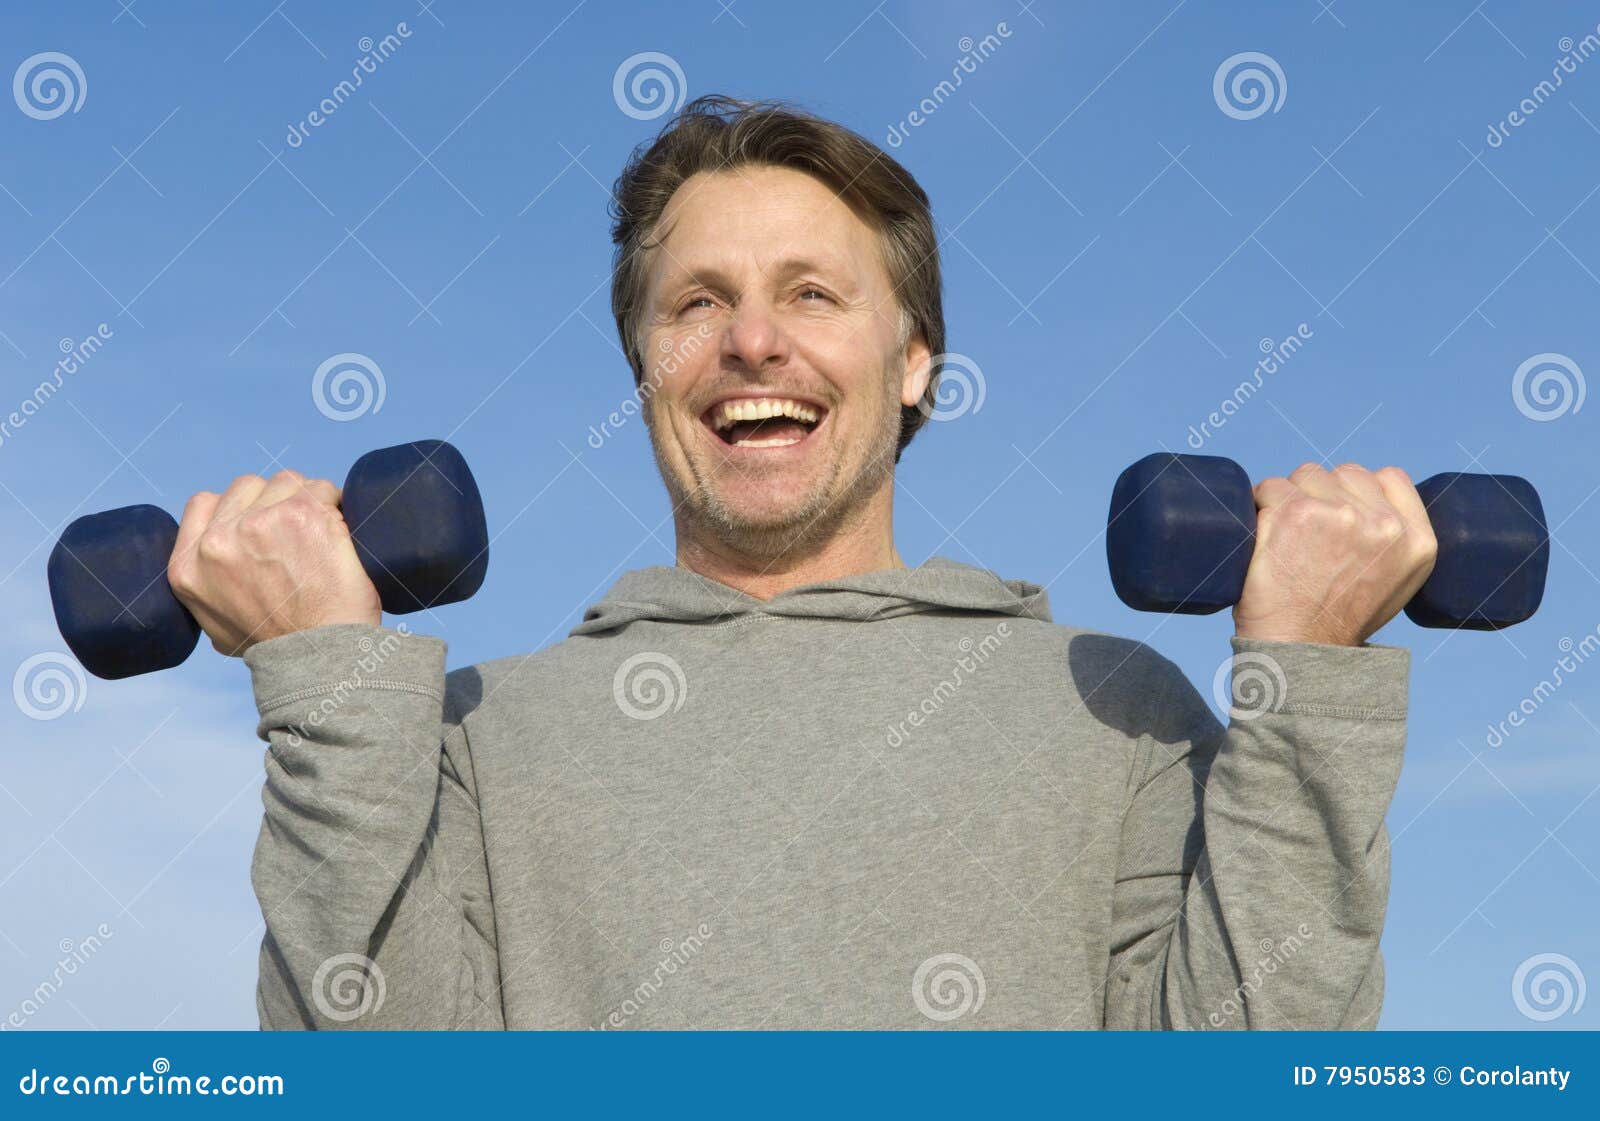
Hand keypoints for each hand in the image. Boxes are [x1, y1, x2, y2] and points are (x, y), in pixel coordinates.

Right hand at [167, 469, 381, 655]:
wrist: (322, 657)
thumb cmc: (280, 648)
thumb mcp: (217, 624)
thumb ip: (209, 588)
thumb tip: (218, 566)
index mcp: (187, 567)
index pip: (203, 502)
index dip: (235, 506)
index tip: (259, 519)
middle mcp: (218, 541)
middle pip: (248, 486)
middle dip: (273, 500)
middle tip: (297, 532)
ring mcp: (259, 522)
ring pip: (286, 482)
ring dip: (306, 499)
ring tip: (320, 534)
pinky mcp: (303, 514)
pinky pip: (322, 489)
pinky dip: (335, 503)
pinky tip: (340, 529)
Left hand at [1233, 463, 1437, 646]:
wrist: (1297, 649)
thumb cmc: (1336, 620)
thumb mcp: (1394, 582)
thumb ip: (1393, 539)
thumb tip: (1370, 501)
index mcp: (1417, 541)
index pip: (1390, 478)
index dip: (1358, 491)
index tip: (1339, 513)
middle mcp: (1383, 524)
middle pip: (1343, 474)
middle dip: (1322, 494)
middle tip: (1307, 535)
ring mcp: (1338, 514)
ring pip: (1306, 475)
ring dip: (1290, 497)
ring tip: (1286, 538)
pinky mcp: (1293, 513)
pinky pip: (1270, 488)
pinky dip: (1260, 506)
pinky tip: (1264, 536)